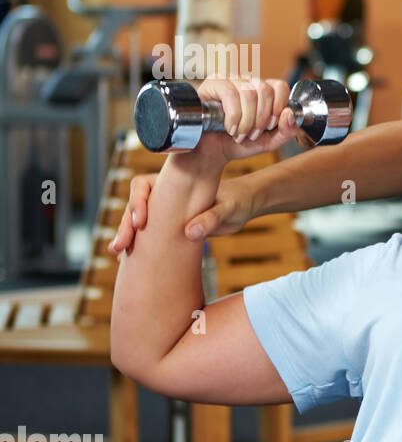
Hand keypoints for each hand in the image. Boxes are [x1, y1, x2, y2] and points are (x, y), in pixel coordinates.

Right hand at [108, 173, 257, 252]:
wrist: (242, 209)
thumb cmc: (237, 201)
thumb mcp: (228, 208)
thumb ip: (212, 218)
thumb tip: (189, 233)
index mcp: (173, 181)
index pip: (143, 185)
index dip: (138, 202)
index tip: (141, 221)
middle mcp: (163, 195)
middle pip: (135, 206)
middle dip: (126, 225)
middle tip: (121, 245)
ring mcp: (163, 212)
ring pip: (137, 222)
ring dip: (126, 236)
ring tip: (118, 254)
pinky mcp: (168, 227)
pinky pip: (146, 236)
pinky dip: (136, 246)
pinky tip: (124, 260)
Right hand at [193, 75, 300, 162]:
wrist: (211, 154)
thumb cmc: (237, 144)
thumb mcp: (269, 142)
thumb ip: (286, 131)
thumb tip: (290, 113)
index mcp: (262, 92)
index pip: (279, 86)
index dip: (278, 107)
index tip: (270, 126)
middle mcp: (246, 82)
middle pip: (265, 89)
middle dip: (261, 118)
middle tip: (252, 134)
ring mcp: (229, 80)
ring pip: (249, 92)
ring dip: (247, 121)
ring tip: (239, 134)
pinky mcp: (212, 84)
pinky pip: (230, 93)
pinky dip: (234, 116)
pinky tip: (230, 128)